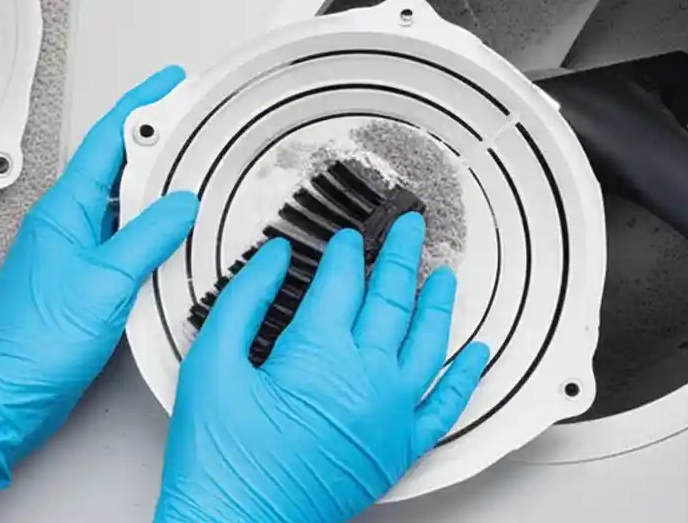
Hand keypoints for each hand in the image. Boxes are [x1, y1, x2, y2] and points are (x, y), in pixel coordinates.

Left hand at [0, 66, 198, 491]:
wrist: (5, 395)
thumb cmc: (37, 345)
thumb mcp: (107, 282)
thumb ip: (149, 237)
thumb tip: (182, 203)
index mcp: (64, 210)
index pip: (109, 139)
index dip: (143, 105)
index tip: (170, 81)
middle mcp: (65, 223)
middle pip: (116, 164)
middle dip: (155, 137)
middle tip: (192, 121)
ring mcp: (72, 251)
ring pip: (120, 201)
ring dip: (154, 181)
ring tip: (192, 168)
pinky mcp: (82, 278)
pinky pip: (122, 236)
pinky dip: (149, 224)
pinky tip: (171, 232)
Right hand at [155, 214, 490, 522]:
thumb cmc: (219, 460)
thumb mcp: (210, 365)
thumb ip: (244, 300)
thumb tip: (275, 258)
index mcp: (320, 353)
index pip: (345, 281)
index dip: (347, 250)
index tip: (349, 235)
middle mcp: (366, 379)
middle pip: (393, 300)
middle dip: (403, 256)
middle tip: (411, 227)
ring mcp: (389, 415)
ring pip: (430, 344)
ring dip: (439, 303)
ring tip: (445, 275)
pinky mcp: (398, 450)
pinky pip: (445, 407)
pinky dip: (466, 378)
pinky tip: (477, 355)